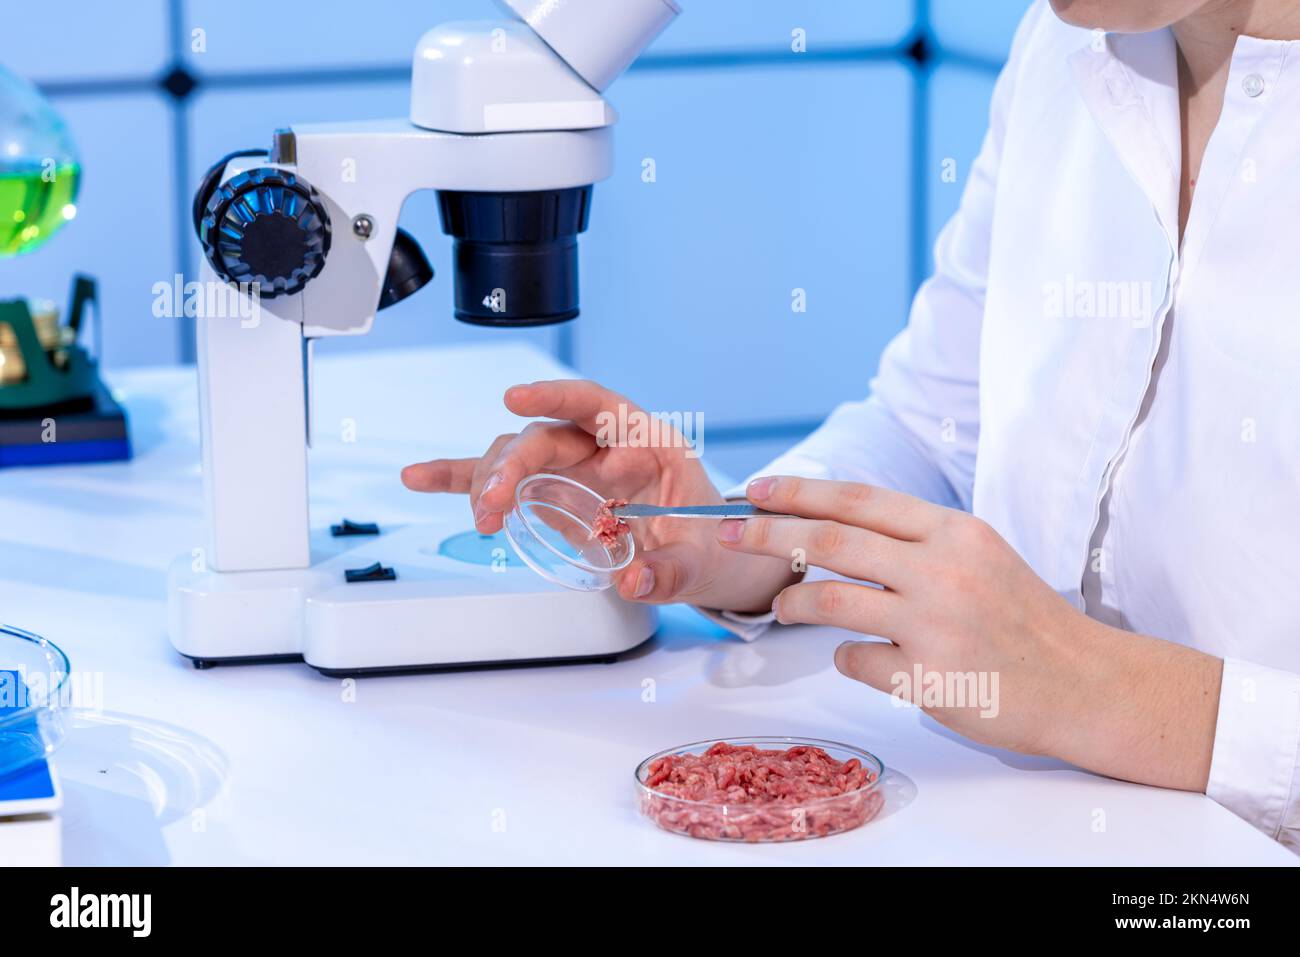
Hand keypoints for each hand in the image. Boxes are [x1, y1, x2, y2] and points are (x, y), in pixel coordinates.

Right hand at [401, 380, 797, 610]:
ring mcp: (573, 470)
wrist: (707, 559)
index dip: (557, 395)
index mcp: (648, 442)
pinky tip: (418, 479)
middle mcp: (604, 447)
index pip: (598, 404)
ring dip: (488, 481)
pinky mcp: (552, 496)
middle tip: (493, 503)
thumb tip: (633, 579)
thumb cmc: (710, 544)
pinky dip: (460, 482)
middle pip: (545, 437)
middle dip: (512, 463)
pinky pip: (502, 484)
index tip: (517, 399)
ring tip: (482, 518)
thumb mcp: (702, 561)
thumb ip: (670, 572)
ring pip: (518, 457)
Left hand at [717, 475, 1222, 790]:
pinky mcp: (927, 680)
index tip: (756, 490)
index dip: (800, 492)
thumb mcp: (979, 555)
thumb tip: (834, 527)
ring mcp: (933, 627)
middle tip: (728, 532)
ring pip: (828, 600)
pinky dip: (848, 658)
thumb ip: (916, 541)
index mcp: (955, 532)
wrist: (1085, 685)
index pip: (860, 499)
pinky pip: (856, 661)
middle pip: (831, 540)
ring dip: (791, 602)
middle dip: (768, 533)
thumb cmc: (1025, 619)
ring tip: (782, 607)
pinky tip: (867, 659)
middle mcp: (942, 571)